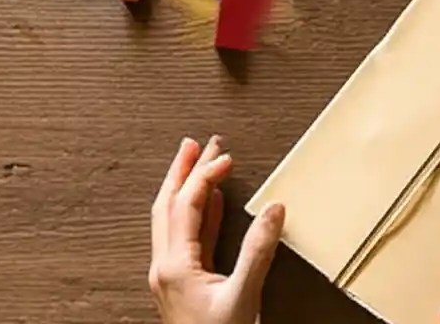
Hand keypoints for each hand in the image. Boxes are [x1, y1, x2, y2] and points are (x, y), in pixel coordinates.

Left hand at [149, 136, 285, 323]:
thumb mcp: (243, 296)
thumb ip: (258, 251)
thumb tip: (273, 210)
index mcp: (174, 265)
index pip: (185, 206)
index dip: (205, 176)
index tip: (227, 157)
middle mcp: (166, 266)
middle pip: (166, 206)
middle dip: (181, 171)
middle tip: (195, 143)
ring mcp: (171, 275)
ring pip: (171, 219)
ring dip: (185, 188)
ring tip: (199, 163)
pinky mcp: (182, 283)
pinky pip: (186, 237)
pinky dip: (197, 214)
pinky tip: (210, 205)